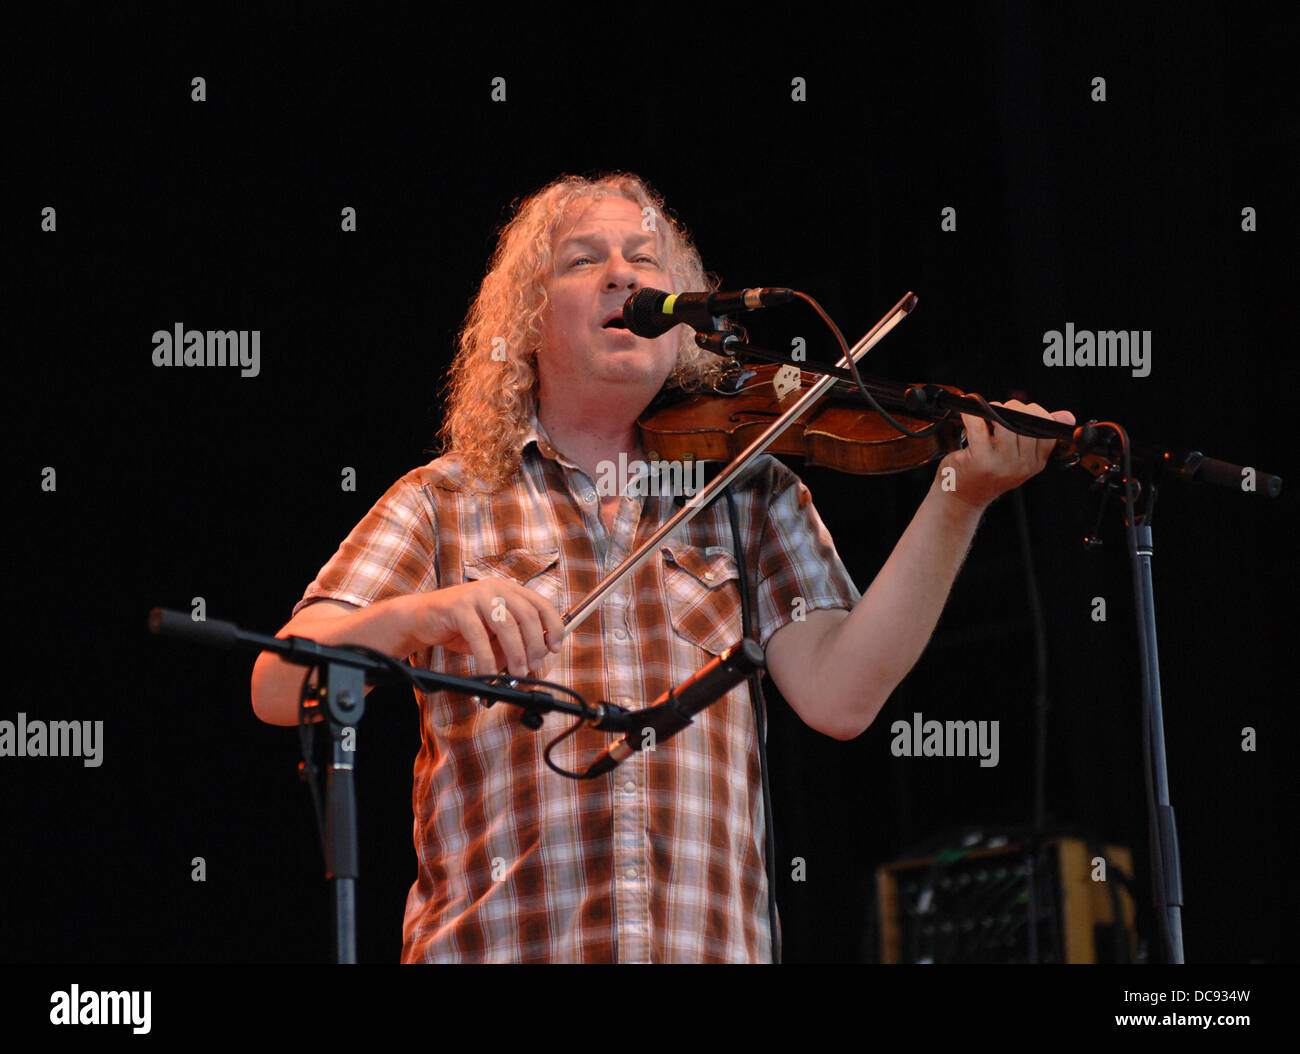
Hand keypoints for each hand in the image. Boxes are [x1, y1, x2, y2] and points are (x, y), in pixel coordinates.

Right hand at [404, 580, 563, 677]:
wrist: (421, 618)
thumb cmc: (460, 626)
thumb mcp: (492, 635)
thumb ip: (512, 642)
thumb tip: (532, 661)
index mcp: (509, 590)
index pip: (542, 605)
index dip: (553, 627)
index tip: (554, 648)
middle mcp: (496, 588)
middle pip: (528, 616)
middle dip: (534, 645)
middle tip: (531, 667)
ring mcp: (477, 595)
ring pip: (507, 625)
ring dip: (515, 654)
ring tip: (515, 672)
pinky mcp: (459, 607)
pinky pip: (479, 636)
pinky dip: (487, 658)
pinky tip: (489, 672)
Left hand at [937, 399, 1075, 511]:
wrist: (963, 498)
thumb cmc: (989, 473)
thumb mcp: (1019, 458)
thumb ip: (1041, 435)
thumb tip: (1067, 416)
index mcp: (1035, 463)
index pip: (1047, 432)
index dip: (1036, 414)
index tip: (1022, 411)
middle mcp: (1021, 466)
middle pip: (1026, 423)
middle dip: (1015, 407)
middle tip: (1002, 408)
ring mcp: (1000, 464)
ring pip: (1005, 423)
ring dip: (995, 410)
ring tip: (987, 412)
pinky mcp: (978, 460)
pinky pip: (977, 426)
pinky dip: (972, 415)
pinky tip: (968, 414)